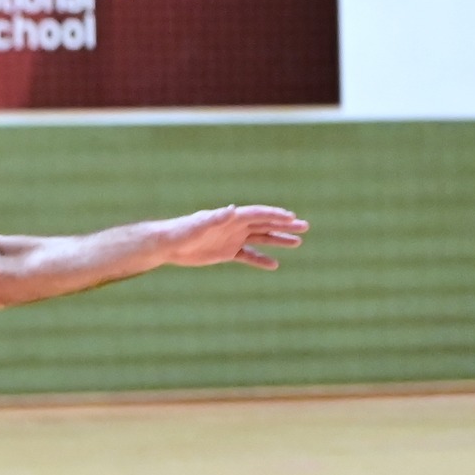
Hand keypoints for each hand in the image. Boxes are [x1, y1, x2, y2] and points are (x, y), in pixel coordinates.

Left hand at [157, 205, 308, 270]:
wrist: (169, 244)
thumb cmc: (182, 231)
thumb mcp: (200, 225)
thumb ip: (216, 218)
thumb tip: (231, 209)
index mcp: (232, 218)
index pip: (259, 214)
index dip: (276, 215)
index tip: (293, 218)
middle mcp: (235, 226)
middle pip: (265, 224)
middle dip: (285, 225)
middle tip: (305, 227)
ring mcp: (232, 239)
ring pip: (261, 239)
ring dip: (278, 240)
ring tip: (297, 243)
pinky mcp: (226, 252)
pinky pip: (248, 256)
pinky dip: (261, 260)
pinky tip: (274, 265)